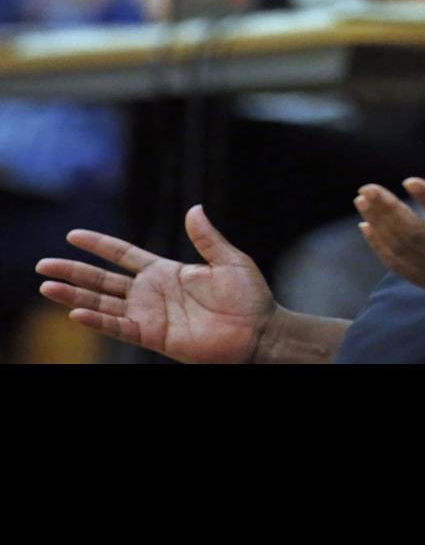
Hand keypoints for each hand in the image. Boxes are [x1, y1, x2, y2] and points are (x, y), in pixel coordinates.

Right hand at [35, 206, 276, 363]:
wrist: (260, 332)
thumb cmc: (250, 297)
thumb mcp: (229, 260)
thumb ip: (207, 238)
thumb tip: (194, 208)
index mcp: (166, 272)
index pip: (123, 255)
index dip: (99, 245)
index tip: (73, 235)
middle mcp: (152, 293)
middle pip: (103, 280)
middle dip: (73, 271)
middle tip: (43, 264)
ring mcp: (150, 315)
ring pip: (103, 304)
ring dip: (75, 295)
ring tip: (47, 286)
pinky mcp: (154, 336)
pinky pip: (119, 327)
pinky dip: (97, 321)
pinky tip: (76, 312)